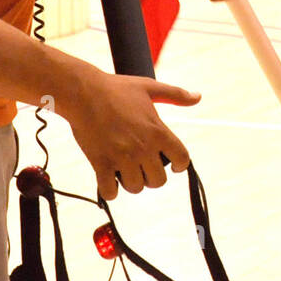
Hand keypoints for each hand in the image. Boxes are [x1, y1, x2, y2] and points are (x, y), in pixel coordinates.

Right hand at [58, 72, 200, 199]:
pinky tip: (109, 179)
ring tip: (125, 170)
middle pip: (159, 181)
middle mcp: (143, 147)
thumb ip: (175, 94)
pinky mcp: (101, 163)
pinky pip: (110, 192)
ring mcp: (122, 157)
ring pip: (136, 188)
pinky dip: (110, 190)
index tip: (172, 165)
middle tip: (143, 167)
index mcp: (158, 131)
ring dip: (132, 182)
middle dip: (153, 176)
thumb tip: (197, 97)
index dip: (179, 164)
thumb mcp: (150, 87)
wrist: (84, 92)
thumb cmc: (117, 88)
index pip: (182, 159)